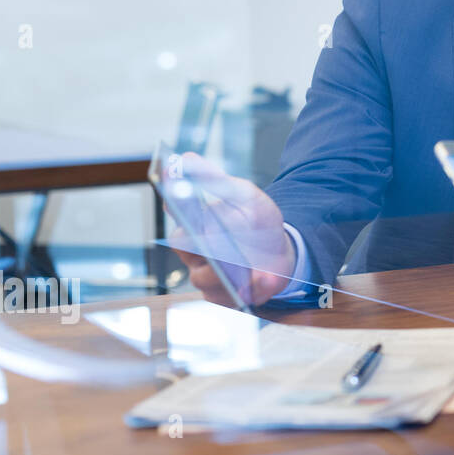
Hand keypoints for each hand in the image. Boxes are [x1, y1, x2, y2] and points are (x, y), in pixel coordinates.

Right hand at [164, 152, 297, 307]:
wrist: (281, 252)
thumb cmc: (256, 222)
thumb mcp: (244, 195)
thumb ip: (218, 180)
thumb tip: (186, 157)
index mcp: (195, 222)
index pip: (175, 210)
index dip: (172, 202)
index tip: (174, 194)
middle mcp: (194, 250)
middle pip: (185, 248)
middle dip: (198, 244)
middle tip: (212, 239)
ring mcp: (206, 275)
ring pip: (204, 277)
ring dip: (228, 272)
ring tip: (250, 268)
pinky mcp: (224, 296)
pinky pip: (232, 296)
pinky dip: (252, 288)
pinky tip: (266, 279)